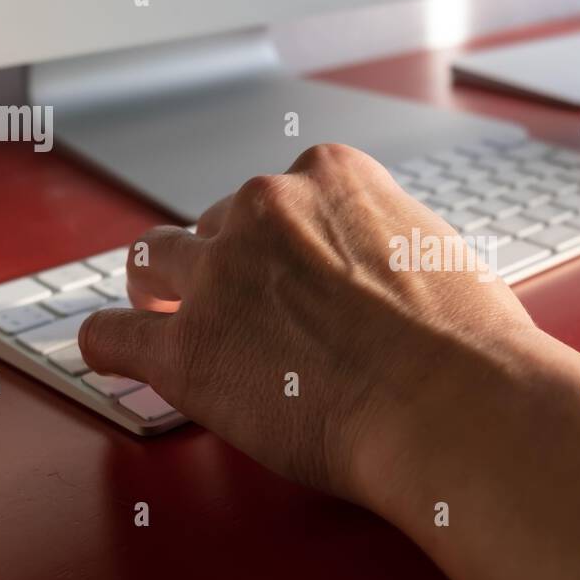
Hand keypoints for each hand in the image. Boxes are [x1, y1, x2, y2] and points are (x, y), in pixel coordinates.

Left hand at [77, 143, 542, 501]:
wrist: (455, 403)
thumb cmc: (468, 341)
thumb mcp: (438, 250)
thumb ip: (388, 242)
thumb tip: (388, 269)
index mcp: (330, 176)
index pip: (281, 193)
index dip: (278, 238)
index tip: (281, 267)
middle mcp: (266, 208)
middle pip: (215, 224)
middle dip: (223, 261)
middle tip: (232, 302)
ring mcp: (219, 276)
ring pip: (154, 262)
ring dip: (160, 288)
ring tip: (158, 311)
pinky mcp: (187, 350)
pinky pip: (111, 337)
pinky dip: (110, 345)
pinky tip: (116, 355)